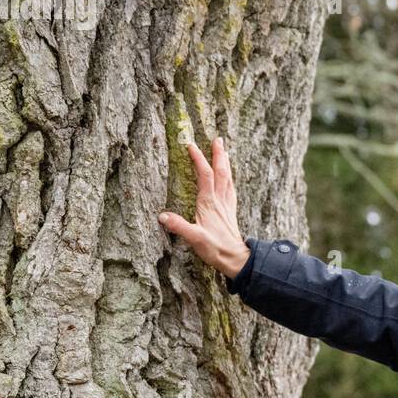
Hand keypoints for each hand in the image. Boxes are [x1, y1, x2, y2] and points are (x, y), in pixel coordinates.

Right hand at [157, 137, 250, 279]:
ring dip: (226, 163)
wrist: (235, 259)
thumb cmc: (215, 249)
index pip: (205, 175)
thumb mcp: (194, 239)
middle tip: (218, 139)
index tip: (191, 145)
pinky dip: (229, 178)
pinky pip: (231, 189)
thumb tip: (162, 216)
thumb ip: (179, 226)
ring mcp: (227, 205)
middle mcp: (220, 201)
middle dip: (218, 154)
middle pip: (221, 172)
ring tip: (225, 151)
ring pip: (228, 178)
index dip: (199, 159)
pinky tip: (229, 178)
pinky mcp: (230, 212)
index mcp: (209, 203)